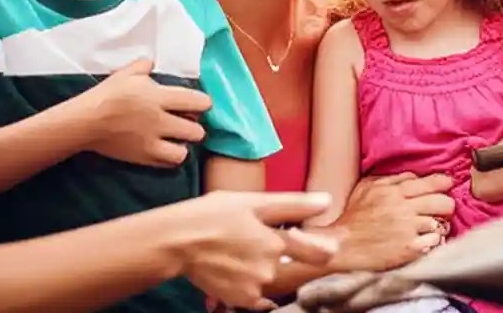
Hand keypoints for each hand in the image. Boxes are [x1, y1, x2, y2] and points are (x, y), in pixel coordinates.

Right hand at [75, 59, 212, 166]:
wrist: (85, 122)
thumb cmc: (106, 95)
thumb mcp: (126, 74)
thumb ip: (144, 66)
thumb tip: (152, 62)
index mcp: (159, 97)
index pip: (198, 102)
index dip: (203, 103)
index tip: (198, 104)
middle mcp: (160, 121)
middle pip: (196, 131)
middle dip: (195, 127)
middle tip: (186, 124)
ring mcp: (151, 142)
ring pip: (184, 152)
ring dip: (183, 146)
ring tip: (176, 140)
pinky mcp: (143, 157)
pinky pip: (167, 164)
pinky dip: (170, 158)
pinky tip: (165, 150)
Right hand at [176, 191, 337, 310]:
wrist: (176, 243)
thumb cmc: (213, 215)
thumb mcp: (253, 202)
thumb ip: (294, 205)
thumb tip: (327, 202)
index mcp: (276, 241)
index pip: (316, 253)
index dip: (322, 248)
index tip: (325, 246)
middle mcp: (270, 268)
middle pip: (290, 265)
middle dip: (282, 256)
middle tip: (256, 243)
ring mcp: (255, 287)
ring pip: (272, 278)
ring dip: (264, 269)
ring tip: (239, 253)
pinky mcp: (240, 300)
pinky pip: (257, 294)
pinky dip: (251, 283)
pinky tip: (235, 267)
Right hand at [327, 173, 455, 271]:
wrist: (342, 246)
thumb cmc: (353, 217)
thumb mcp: (367, 188)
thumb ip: (393, 179)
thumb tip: (417, 177)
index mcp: (394, 191)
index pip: (431, 183)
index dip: (444, 184)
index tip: (447, 186)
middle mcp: (403, 208)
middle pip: (443, 202)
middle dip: (446, 205)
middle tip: (442, 210)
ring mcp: (407, 230)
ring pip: (440, 223)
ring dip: (436, 226)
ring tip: (427, 228)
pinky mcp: (409, 249)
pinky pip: (434, 242)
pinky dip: (431, 242)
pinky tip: (422, 242)